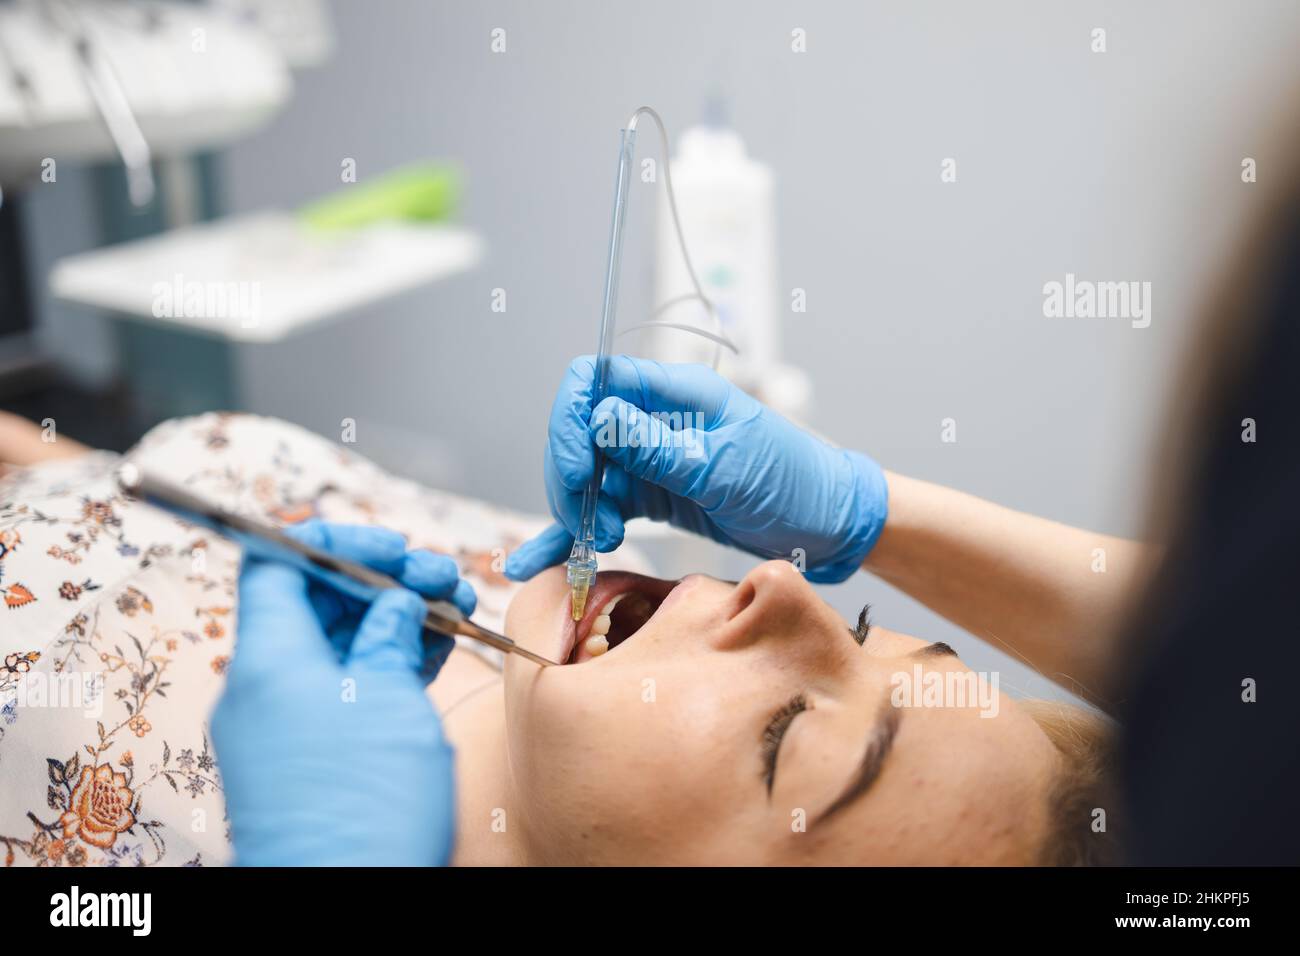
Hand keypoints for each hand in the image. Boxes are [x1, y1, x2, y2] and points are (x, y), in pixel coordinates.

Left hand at [211, 521, 475, 865]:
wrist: (344, 898)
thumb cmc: (363, 806)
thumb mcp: (391, 698)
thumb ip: (391, 635)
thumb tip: (395, 604)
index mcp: (269, 658)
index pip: (277, 562)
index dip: (332, 541)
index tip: (388, 544)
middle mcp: (263, 685)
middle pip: (314, 600)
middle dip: (382, 578)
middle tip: (440, 577)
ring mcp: (281, 721)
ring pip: (334, 642)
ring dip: (391, 618)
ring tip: (452, 609)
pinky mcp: (304, 752)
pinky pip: (338, 685)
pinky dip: (382, 661)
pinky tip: (433, 648)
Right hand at [505, 355, 887, 583]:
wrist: (831, 526)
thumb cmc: (794, 485)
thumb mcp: (725, 469)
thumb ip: (658, 448)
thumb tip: (598, 420)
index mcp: (677, 393)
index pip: (597, 380)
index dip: (571, 420)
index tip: (575, 473)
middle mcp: (657, 418)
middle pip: (581, 429)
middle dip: (570, 477)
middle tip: (586, 522)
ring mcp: (653, 456)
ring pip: (588, 472)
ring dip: (579, 508)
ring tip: (599, 543)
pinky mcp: (655, 492)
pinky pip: (605, 503)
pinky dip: (581, 528)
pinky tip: (557, 555)